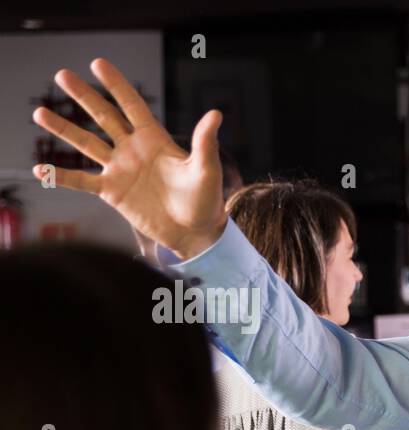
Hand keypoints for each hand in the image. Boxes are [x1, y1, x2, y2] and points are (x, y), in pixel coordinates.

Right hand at [32, 59, 226, 258]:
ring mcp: (120, 169)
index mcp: (155, 139)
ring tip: (38, 112)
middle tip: (61, 75)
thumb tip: (216, 114)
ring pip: (86, 143)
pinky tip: (39, 169)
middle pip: (103, 117)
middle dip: (83, 96)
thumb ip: (205, 143)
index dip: (116, 85)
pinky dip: (60, 176)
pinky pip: (81, 181)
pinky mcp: (112, 191)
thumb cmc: (206, 200)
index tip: (98, 63)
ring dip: (63, 129)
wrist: (195, 233)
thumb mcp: (207, 170)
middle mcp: (133, 149)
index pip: (132, 105)